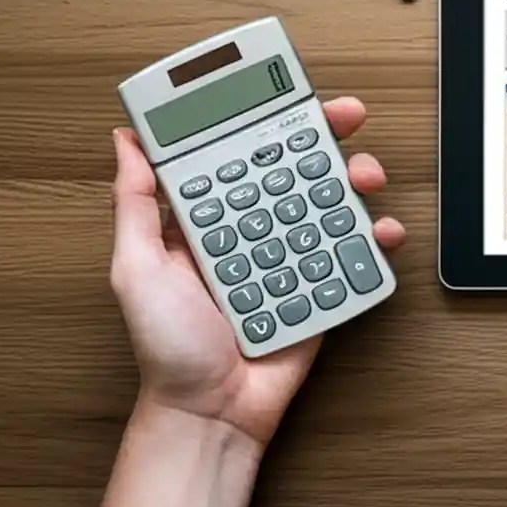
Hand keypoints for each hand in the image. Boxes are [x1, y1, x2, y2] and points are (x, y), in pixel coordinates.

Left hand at [109, 97, 405, 445]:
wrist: (212, 412)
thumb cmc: (167, 348)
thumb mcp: (135, 268)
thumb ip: (135, 204)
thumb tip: (125, 140)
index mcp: (212, 221)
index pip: (243, 157)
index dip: (267, 122)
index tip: (288, 94)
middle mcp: (254, 233)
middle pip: (297, 171)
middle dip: (325, 139)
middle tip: (347, 117)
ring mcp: (292, 260)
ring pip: (331, 205)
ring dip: (355, 182)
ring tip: (366, 177)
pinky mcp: (323, 291)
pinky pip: (355, 259)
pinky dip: (375, 242)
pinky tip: (381, 232)